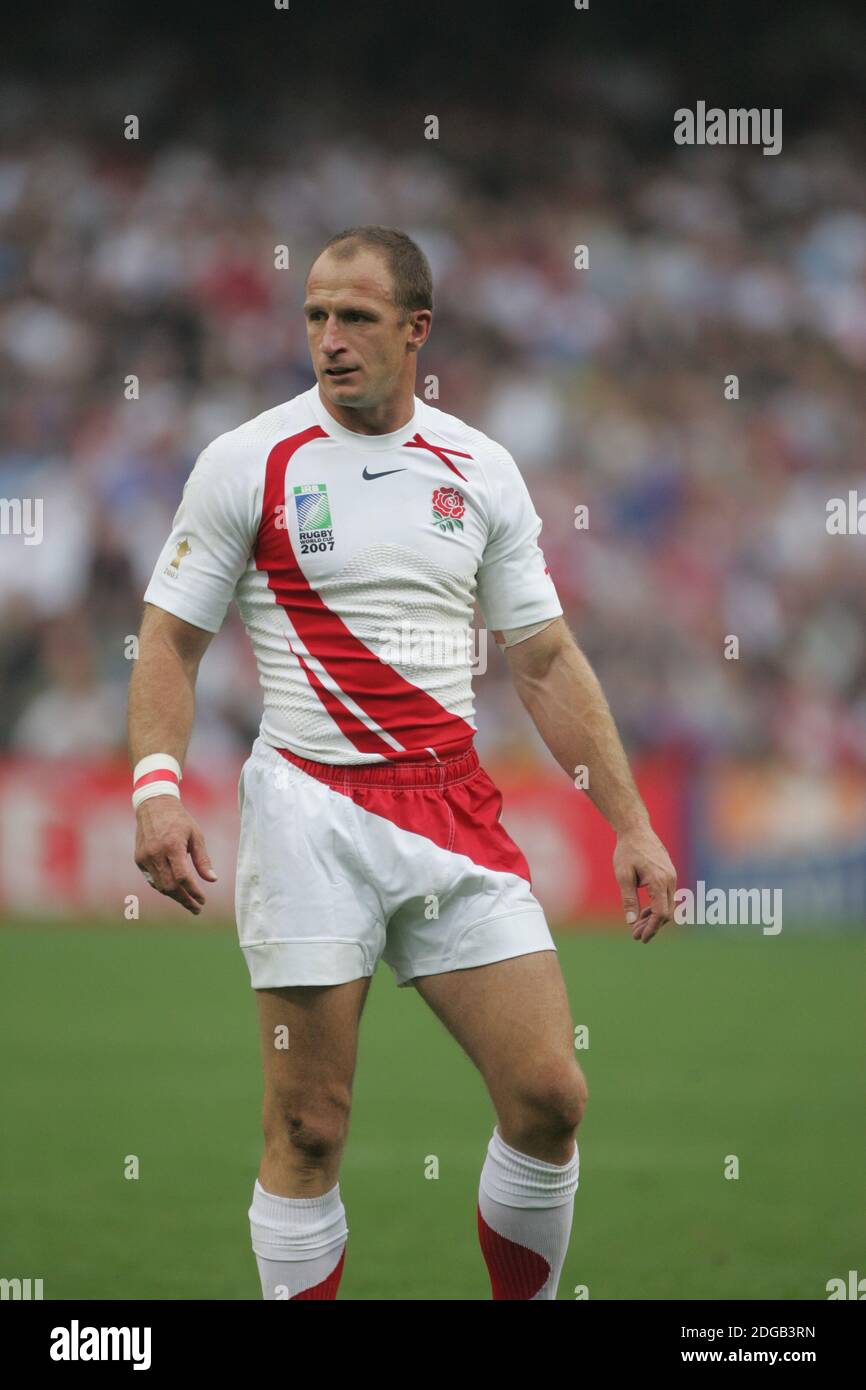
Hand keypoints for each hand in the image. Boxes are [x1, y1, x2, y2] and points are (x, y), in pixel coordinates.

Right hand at [134, 797, 217, 914]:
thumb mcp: (196, 836)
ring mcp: (145, 857)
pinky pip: (152, 880)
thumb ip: (203, 859)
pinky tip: (175, 891)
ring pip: (160, 886)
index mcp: (172, 846)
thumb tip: (213, 880)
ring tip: (188, 902)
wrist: (154, 806)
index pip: (183, 877)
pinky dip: (164, 887)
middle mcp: (156, 853)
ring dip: (175, 896)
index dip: (193, 892)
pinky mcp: (139, 859)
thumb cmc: (180, 820)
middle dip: (184, 900)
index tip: (203, 900)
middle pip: (170, 886)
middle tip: (197, 908)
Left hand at [613, 821, 676, 942]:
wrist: (636, 830)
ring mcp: (671, 877)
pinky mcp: (669, 875)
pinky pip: (665, 896)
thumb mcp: (623, 876)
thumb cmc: (627, 851)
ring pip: (666, 905)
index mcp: (659, 880)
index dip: (652, 928)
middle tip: (636, 936)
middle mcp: (670, 880)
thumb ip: (628, 899)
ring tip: (636, 928)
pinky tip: (642, 913)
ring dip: (653, 918)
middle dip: (652, 926)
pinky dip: (655, 906)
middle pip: (666, 912)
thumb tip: (631, 922)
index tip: (641, 938)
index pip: (661, 912)